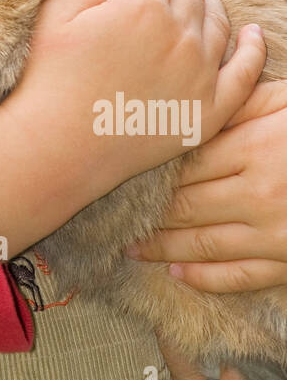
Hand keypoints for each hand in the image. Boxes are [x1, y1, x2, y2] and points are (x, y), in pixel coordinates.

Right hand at [14, 0, 267, 188]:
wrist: (55, 148)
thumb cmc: (47, 79)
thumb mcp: (56, 14)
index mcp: (140, 5)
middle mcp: (179, 35)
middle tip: (147, 1)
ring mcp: (199, 74)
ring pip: (218, 21)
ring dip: (204, 7)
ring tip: (187, 11)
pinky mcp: (208, 111)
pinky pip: (245, 72)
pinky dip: (252, 49)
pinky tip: (251, 35)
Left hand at [124, 79, 286, 291]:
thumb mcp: (284, 103)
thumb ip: (240, 103)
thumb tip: (193, 100)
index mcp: (255, 148)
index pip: (186, 164)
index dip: (150, 172)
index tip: (121, 174)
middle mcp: (259, 194)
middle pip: (185, 207)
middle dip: (146, 215)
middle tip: (110, 218)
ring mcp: (275, 232)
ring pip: (203, 245)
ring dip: (162, 249)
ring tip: (133, 249)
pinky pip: (240, 275)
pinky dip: (205, 278)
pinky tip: (179, 273)